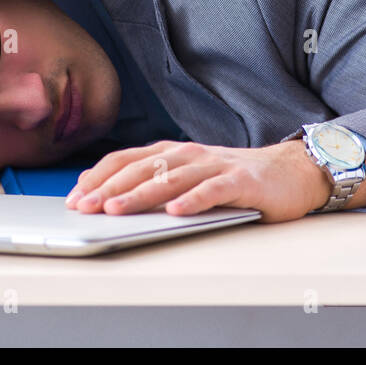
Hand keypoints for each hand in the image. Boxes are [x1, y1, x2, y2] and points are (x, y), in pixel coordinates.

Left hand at [65, 139, 343, 223]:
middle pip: (142, 168)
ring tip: (116, 209)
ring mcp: (215, 166)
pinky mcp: (240, 181)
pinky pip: (212, 191)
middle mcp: (189, 154)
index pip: (126, 159)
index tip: (75, 196)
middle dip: (109, 188)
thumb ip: (157, 182)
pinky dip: (192, 200)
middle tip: (84, 207)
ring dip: (140, 194)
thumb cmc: (234, 179)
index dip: (99, 176)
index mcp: (173, 152)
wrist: (290, 172)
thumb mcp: (189, 177)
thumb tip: (110, 199)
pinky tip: (174, 212)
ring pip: (171, 179)